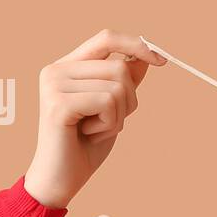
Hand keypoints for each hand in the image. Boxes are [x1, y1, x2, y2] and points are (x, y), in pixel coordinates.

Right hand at [23, 29, 166, 208]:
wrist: (62, 178)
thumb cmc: (86, 144)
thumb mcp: (113, 107)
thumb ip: (125, 80)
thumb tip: (146, 55)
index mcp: (67, 66)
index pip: (107, 38)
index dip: (137, 45)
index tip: (162, 61)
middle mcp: (56, 69)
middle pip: (119, 67)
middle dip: (129, 100)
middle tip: (108, 122)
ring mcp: (54, 84)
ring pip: (117, 86)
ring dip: (118, 116)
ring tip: (95, 129)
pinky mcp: (58, 104)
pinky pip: (108, 102)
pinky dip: (110, 124)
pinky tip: (90, 135)